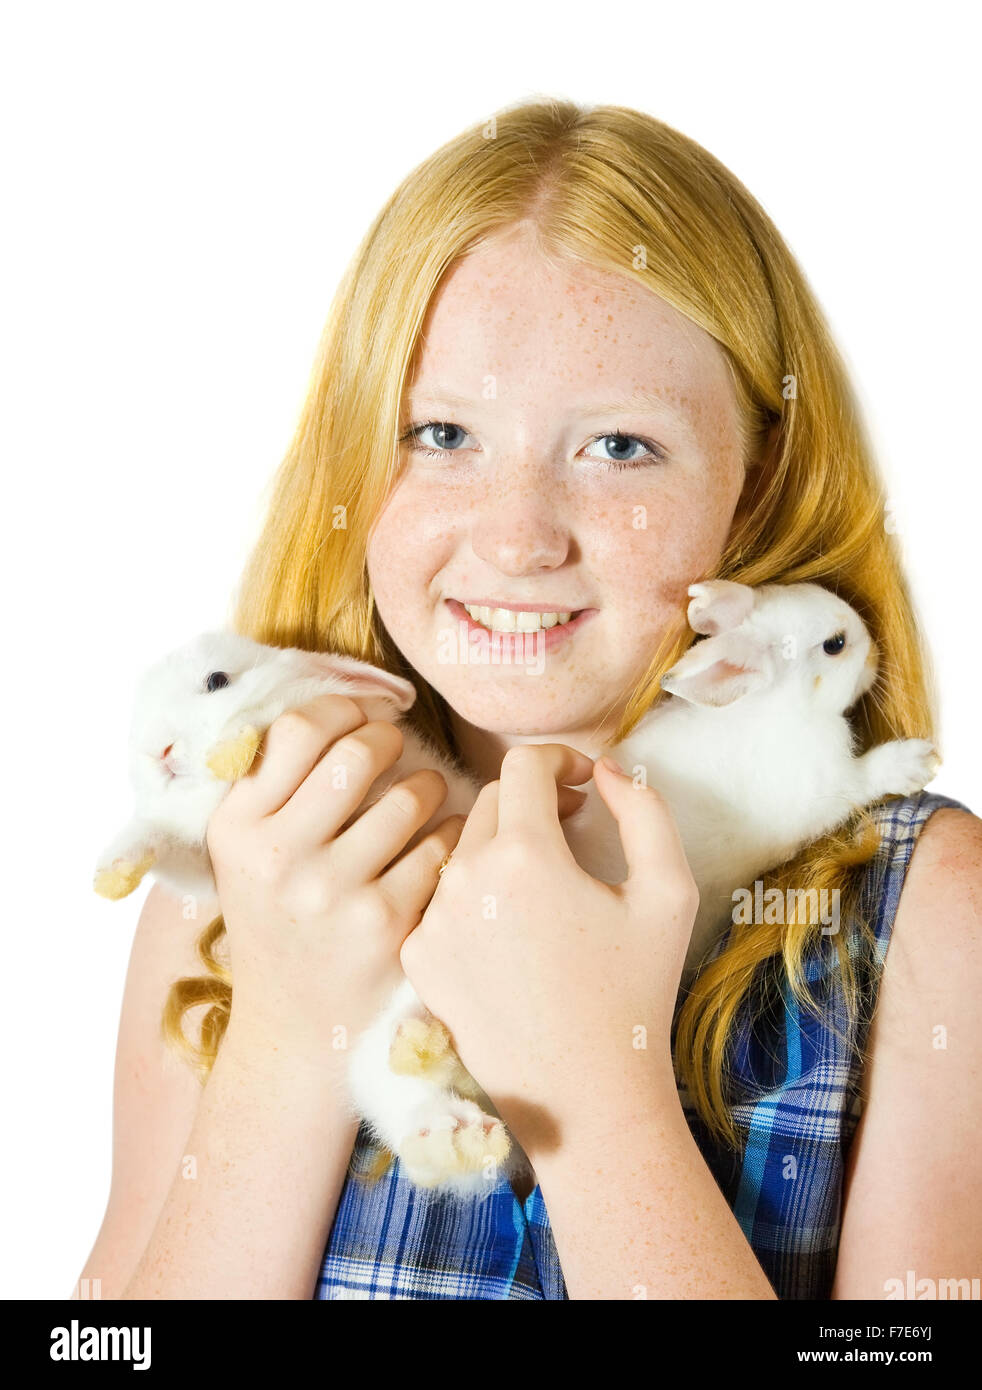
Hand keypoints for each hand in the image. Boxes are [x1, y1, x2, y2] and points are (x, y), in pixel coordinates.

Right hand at [205, 693, 465, 1065]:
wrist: (294, 1029)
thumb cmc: (280, 921)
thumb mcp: (247, 854)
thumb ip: (275, 784)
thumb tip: (342, 701)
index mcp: (236, 827)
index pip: (300, 728)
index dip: (345, 707)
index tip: (366, 714)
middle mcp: (278, 857)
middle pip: (358, 752)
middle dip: (391, 739)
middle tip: (399, 748)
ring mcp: (333, 893)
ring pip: (410, 796)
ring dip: (430, 786)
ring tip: (427, 795)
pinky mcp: (385, 925)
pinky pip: (440, 848)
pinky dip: (453, 834)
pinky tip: (444, 841)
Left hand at [398, 747, 698, 1159]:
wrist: (583, 1095)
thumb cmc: (635, 994)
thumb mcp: (669, 893)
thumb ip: (645, 811)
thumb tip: (607, 769)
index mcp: (526, 855)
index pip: (524, 764)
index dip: (560, 760)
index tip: (584, 782)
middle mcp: (466, 879)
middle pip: (491, 799)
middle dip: (534, 801)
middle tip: (572, 826)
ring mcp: (433, 919)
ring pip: (463, 847)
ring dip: (502, 847)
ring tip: (544, 884)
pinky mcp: (417, 957)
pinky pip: (442, 897)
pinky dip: (474, 896)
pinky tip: (512, 931)